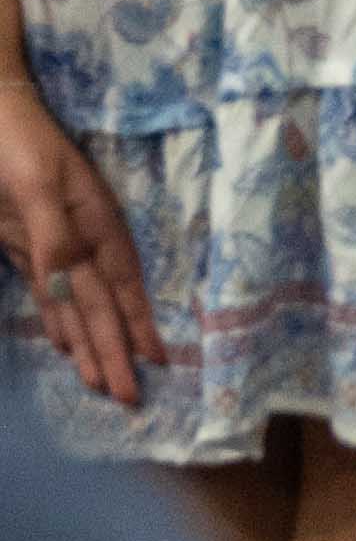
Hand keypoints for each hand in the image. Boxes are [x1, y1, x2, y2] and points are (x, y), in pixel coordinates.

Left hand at [0, 95, 154, 412]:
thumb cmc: (16, 142)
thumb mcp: (35, 186)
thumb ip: (56, 239)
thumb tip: (75, 289)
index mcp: (92, 225)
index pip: (115, 288)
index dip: (134, 325)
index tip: (155, 363)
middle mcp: (79, 239)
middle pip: (99, 304)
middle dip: (114, 350)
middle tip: (128, 397)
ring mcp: (51, 240)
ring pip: (76, 303)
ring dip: (88, 343)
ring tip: (102, 381)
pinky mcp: (23, 240)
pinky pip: (49, 290)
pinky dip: (59, 318)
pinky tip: (65, 340)